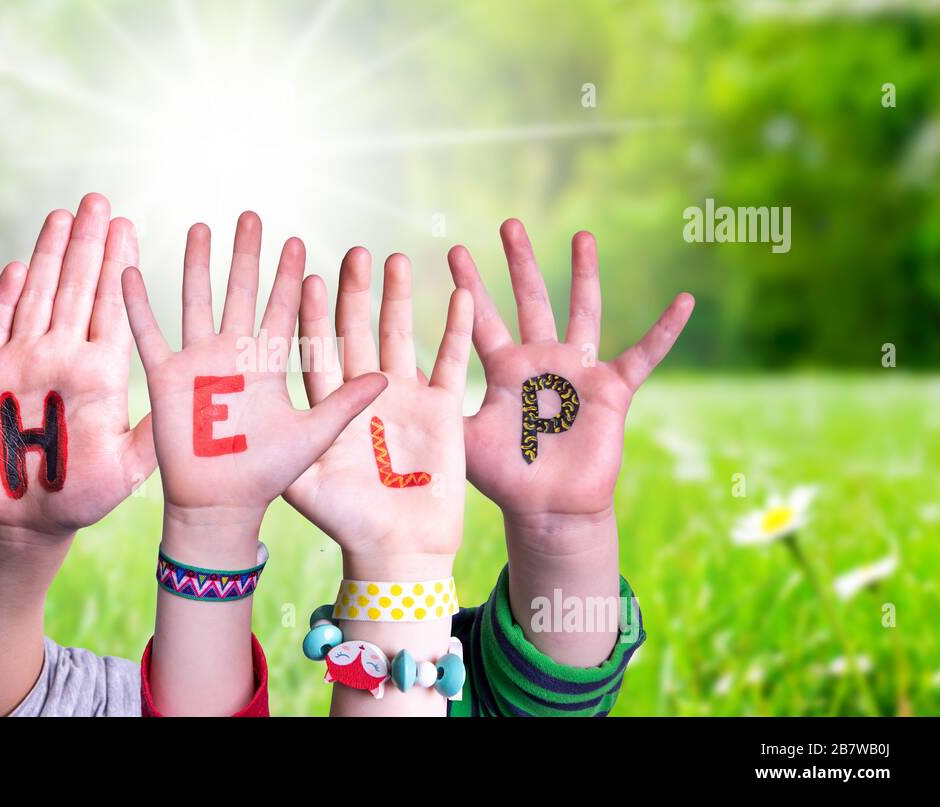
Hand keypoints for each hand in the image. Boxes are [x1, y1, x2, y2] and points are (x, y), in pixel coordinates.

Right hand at [0, 194, 155, 543]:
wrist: (27, 521)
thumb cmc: (84, 496)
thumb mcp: (129, 468)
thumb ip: (153, 433)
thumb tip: (189, 399)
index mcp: (101, 372)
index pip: (111, 307)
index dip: (118, 265)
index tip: (129, 224)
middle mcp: (62, 357)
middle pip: (76, 289)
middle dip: (87, 244)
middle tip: (99, 200)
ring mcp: (20, 364)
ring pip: (37, 298)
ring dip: (48, 257)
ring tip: (62, 215)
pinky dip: (4, 299)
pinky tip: (16, 266)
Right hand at [120, 212, 387, 558]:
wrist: (221, 506)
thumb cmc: (268, 475)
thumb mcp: (315, 434)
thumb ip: (347, 403)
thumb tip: (389, 375)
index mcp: (266, 365)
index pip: (280, 309)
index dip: (287, 277)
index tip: (296, 241)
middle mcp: (231, 356)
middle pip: (239, 293)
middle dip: (246, 255)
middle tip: (253, 216)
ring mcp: (196, 364)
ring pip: (196, 301)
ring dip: (197, 265)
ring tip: (201, 227)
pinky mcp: (164, 379)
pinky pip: (148, 334)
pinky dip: (137, 304)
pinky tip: (128, 270)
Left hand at [284, 248, 472, 578]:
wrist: (399, 551)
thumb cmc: (347, 523)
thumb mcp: (305, 484)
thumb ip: (282, 447)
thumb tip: (243, 418)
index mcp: (330, 407)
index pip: (318, 349)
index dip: (312, 313)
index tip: (304, 275)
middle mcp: (366, 396)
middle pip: (358, 332)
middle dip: (355, 292)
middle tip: (353, 252)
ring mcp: (406, 398)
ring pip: (400, 336)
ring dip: (398, 298)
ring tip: (394, 260)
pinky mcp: (444, 410)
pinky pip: (452, 362)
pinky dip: (457, 330)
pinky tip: (460, 294)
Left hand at [449, 219, 693, 547]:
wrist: (549, 509)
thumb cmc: (503, 478)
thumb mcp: (460, 437)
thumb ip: (432, 406)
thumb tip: (381, 384)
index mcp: (505, 370)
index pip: (481, 318)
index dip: (469, 285)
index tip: (453, 249)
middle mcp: (541, 362)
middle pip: (531, 301)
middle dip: (520, 263)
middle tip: (509, 222)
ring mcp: (578, 372)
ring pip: (583, 312)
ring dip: (584, 274)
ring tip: (582, 236)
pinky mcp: (612, 390)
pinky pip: (644, 355)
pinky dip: (665, 330)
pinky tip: (684, 301)